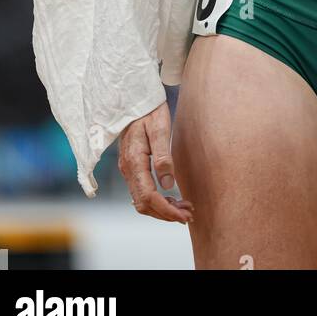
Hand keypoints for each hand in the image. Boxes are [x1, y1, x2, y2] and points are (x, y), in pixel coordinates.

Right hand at [117, 101, 193, 223]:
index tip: (184, 216)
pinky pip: (142, 192)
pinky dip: (157, 200)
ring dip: (162, 209)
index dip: (166, 210)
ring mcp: (128, 170)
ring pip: (142, 201)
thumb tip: (168, 184)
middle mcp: (128, 169)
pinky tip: (172, 198)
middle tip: (189, 215)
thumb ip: (163, 156)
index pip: (148, 196)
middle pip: (144, 204)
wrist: (134, 100)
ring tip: (185, 208)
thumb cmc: (149, 111)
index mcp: (134, 161)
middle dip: (166, 214)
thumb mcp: (160, 129)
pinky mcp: (132, 168)